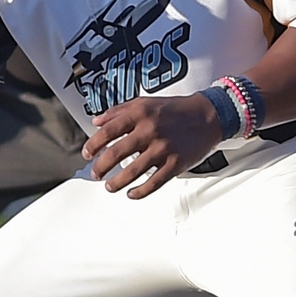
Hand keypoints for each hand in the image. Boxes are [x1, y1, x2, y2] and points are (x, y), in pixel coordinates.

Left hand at [81, 93, 222, 199]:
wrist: (208, 115)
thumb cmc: (174, 110)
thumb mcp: (144, 103)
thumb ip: (118, 111)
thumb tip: (96, 121)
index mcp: (140, 114)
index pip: (108, 131)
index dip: (93, 145)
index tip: (87, 154)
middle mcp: (150, 130)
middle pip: (116, 153)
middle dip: (101, 167)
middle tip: (95, 174)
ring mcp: (163, 148)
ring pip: (132, 171)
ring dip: (116, 183)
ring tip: (109, 187)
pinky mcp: (176, 163)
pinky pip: (154, 182)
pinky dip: (140, 192)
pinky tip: (131, 193)